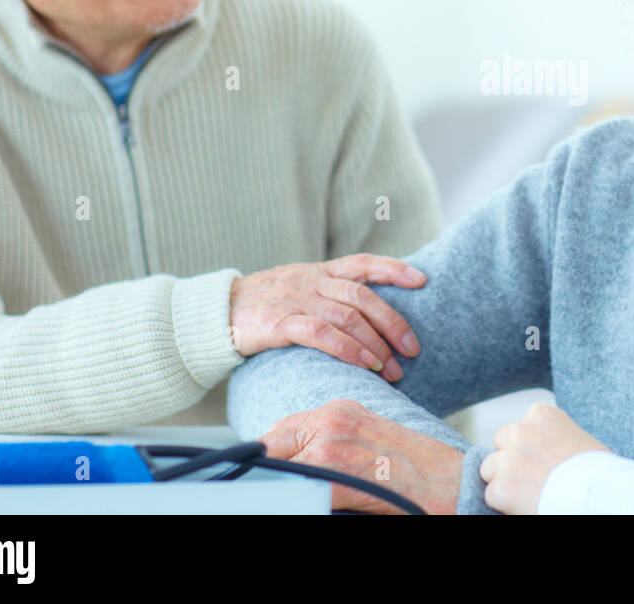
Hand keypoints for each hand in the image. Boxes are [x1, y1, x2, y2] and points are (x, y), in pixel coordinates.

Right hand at [229, 254, 425, 377]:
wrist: (212, 314)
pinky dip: (348, 348)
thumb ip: (327, 297)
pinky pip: (321, 333)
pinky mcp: (279, 322)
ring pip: (347, 315)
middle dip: (393, 322)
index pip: (363, 264)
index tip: (422, 280)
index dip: (394, 269)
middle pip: (362, 296)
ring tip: (393, 369)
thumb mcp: (296, 291)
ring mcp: (295, 299)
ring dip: (375, 343)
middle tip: (413, 349)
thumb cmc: (260, 308)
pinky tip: (364, 364)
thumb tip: (367, 318)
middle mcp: (310, 281)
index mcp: (317, 271)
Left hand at [260, 400, 463, 513]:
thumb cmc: (417, 466)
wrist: (448, 482)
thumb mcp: (370, 435)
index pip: (285, 426)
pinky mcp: (330, 479)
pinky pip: (292, 492)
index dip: (276, 450)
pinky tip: (307, 503)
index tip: (277, 466)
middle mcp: (330, 420)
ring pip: (277, 466)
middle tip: (278, 484)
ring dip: (281, 482)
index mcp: (340, 409)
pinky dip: (294, 500)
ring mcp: (327, 448)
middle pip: (273, 441)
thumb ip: (334, 437)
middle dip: (273, 464)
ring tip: (287, 496)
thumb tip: (301, 460)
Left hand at [479, 403, 609, 514]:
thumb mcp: (577, 439)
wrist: (599, 493)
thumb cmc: (599, 470)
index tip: (543, 460)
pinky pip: (492, 494)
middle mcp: (520, 431)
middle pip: (501, 443)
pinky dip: (504, 503)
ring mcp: (508, 459)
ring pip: (489, 468)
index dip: (529, 447)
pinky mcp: (501, 487)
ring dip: (504, 480)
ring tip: (528, 493)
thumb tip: (544, 451)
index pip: (521, 427)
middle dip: (511, 459)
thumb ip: (553, 437)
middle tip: (531, 478)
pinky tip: (525, 505)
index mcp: (541, 414)